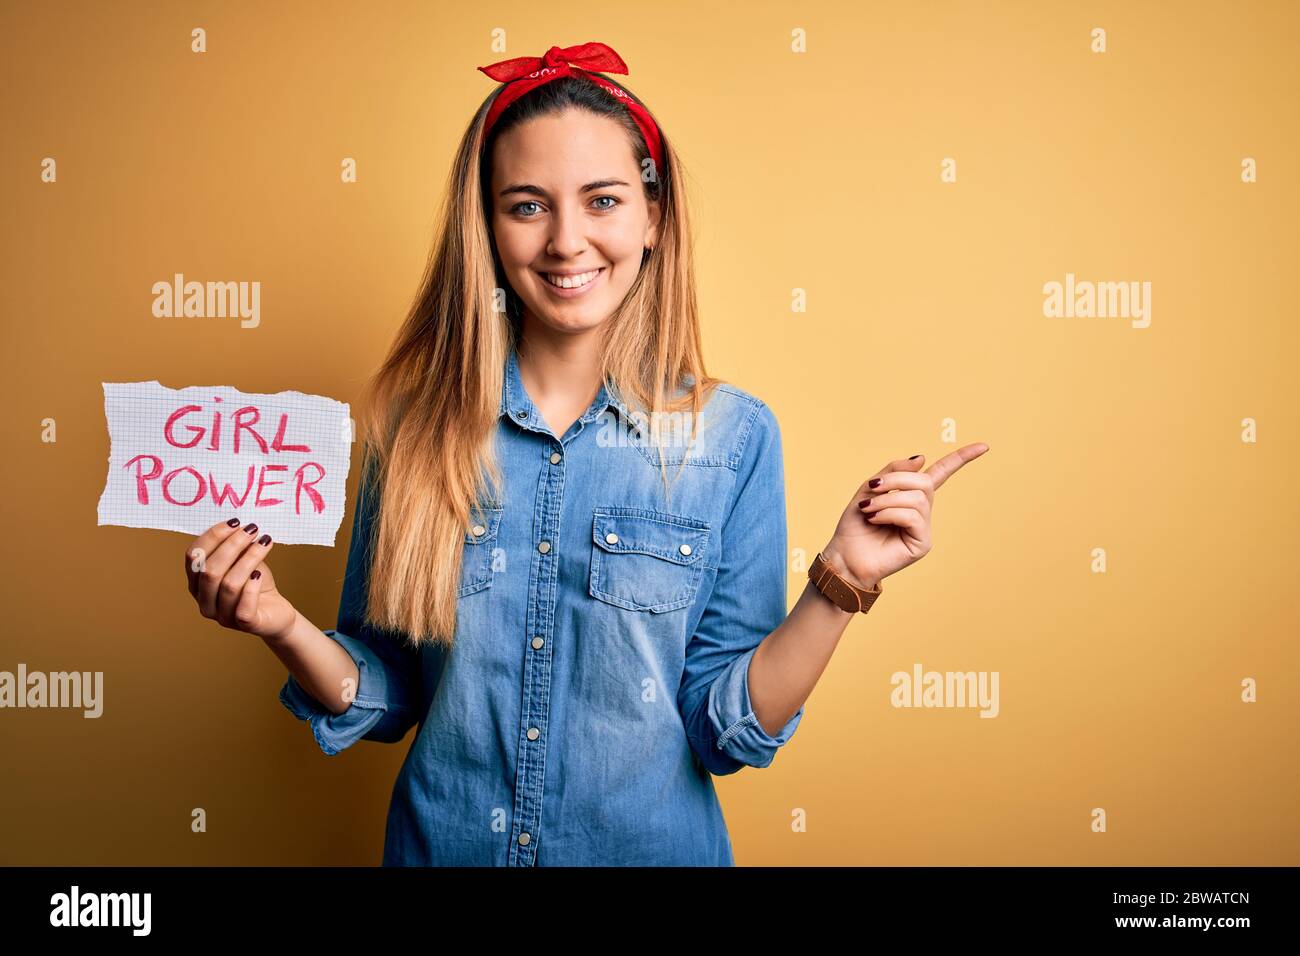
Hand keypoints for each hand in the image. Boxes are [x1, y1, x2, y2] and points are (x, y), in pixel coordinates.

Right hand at [184, 518, 298, 642]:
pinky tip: (260, 574)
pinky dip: (251, 588)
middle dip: (232, 545)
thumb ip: (235, 548)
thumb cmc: (256, 583)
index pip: (194, 557)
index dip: (212, 537)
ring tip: (265, 542)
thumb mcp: (243, 560)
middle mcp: (204, 601)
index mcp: (197, 583)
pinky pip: (243, 607)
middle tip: (252, 529)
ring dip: (248, 559)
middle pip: (209, 570)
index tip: (234, 521)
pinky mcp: (244, 624)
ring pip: (228, 585)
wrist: (276, 611)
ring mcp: (222, 616)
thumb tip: (238, 526)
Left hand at [821, 443, 989, 589]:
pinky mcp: (922, 543)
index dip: (961, 458)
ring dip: (887, 499)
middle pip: (924, 481)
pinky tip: (874, 519)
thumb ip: (893, 472)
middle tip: (871, 489)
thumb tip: (923, 458)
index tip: (984, 446)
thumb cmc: (854, 526)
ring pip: (917, 498)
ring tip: (868, 509)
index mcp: (911, 496)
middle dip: (896, 480)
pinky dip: (889, 513)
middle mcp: (922, 511)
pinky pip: (913, 516)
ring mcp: (924, 528)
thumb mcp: (868, 490)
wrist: (844, 557)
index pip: (941, 473)